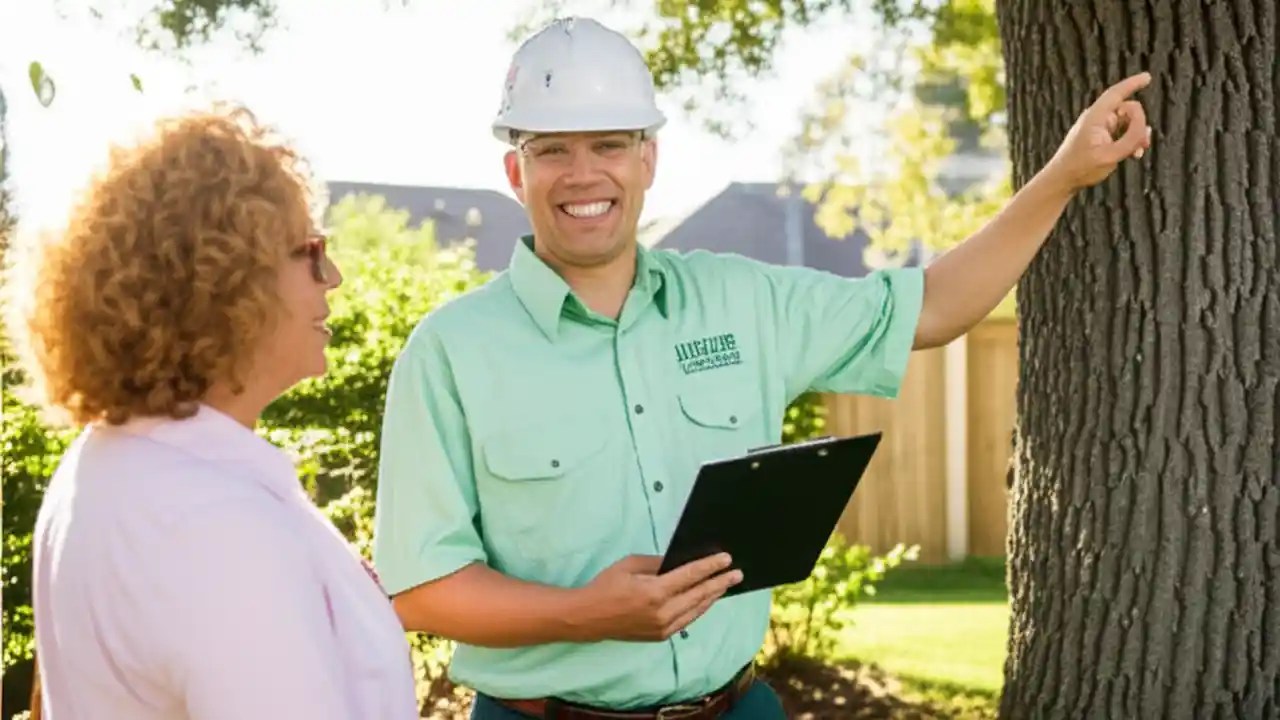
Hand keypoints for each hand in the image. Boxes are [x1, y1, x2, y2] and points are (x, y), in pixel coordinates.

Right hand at [575, 553, 742, 641]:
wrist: (588, 617)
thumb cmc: (606, 586)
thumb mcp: (630, 564)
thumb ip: (657, 563)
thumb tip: (680, 562)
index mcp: (654, 592)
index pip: (691, 576)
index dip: (710, 567)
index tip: (726, 559)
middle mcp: (662, 613)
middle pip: (699, 595)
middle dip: (720, 583)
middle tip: (737, 573)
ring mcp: (662, 628)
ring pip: (696, 610)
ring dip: (713, 597)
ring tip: (726, 585)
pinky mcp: (660, 636)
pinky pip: (686, 620)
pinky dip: (699, 608)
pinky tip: (706, 600)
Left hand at [1044, 71, 1153, 193]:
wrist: (1062, 180)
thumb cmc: (1081, 168)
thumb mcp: (1110, 156)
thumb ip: (1130, 139)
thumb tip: (1144, 126)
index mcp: (1094, 117)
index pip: (1115, 94)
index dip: (1132, 84)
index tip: (1147, 77)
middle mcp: (1096, 118)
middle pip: (1126, 110)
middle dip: (1140, 124)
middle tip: (1144, 143)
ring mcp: (1098, 127)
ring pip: (1126, 122)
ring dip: (1136, 135)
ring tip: (1138, 152)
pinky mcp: (1099, 137)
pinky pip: (1120, 132)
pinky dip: (1129, 140)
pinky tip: (1133, 154)